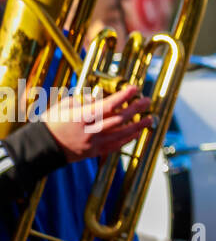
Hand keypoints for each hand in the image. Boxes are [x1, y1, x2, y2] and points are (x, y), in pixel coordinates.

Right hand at [39, 86, 154, 163]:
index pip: (108, 104)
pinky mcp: (93, 153)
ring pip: (120, 134)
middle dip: (135, 109)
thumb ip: (83, 101)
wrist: (41, 148)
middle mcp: (89, 131)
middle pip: (118, 119)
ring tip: (149, 118)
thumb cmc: (51, 123)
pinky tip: (136, 133)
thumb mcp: (64, 106)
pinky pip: (114, 146)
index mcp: (81, 117)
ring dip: (137, 126)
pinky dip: (127, 139)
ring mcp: (92, 143)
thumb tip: (98, 98)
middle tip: (147, 100)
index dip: (123, 96)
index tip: (135, 88)